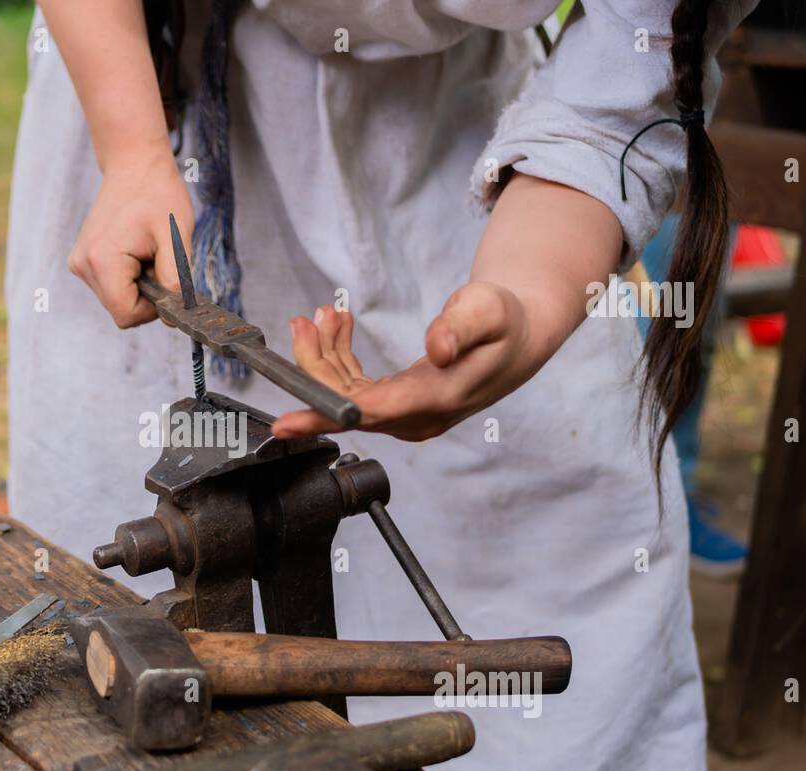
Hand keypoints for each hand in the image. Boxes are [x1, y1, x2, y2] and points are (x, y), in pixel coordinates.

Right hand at [68, 149, 194, 328]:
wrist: (134, 164)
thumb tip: (170, 318)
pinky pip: (110, 286)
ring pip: (116, 300)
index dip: (153, 309)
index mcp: (102, 262)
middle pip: (120, 310)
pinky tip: (135, 250)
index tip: (166, 280)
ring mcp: (79, 263)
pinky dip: (128, 277)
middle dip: (146, 295)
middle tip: (157, 258)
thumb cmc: (158, 194)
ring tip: (145, 250)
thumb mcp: (176, 237)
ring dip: (138, 285)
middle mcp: (82, 265)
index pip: (127, 315)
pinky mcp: (82, 260)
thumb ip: (174, 281)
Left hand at [273, 284, 552, 441]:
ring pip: (347, 394)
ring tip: (323, 314)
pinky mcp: (400, 404)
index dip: (322, 417)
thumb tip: (438, 348)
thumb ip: (461, 326)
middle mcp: (416, 417)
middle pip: (346, 402)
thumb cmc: (505, 322)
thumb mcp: (488, 310)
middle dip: (315, 362)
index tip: (284, 424)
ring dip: (326, 355)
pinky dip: (341, 358)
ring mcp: (406, 415)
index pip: (367, 414)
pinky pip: (357, 388)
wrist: (521, 340)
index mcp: (435, 400)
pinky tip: (338, 328)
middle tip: (304, 320)